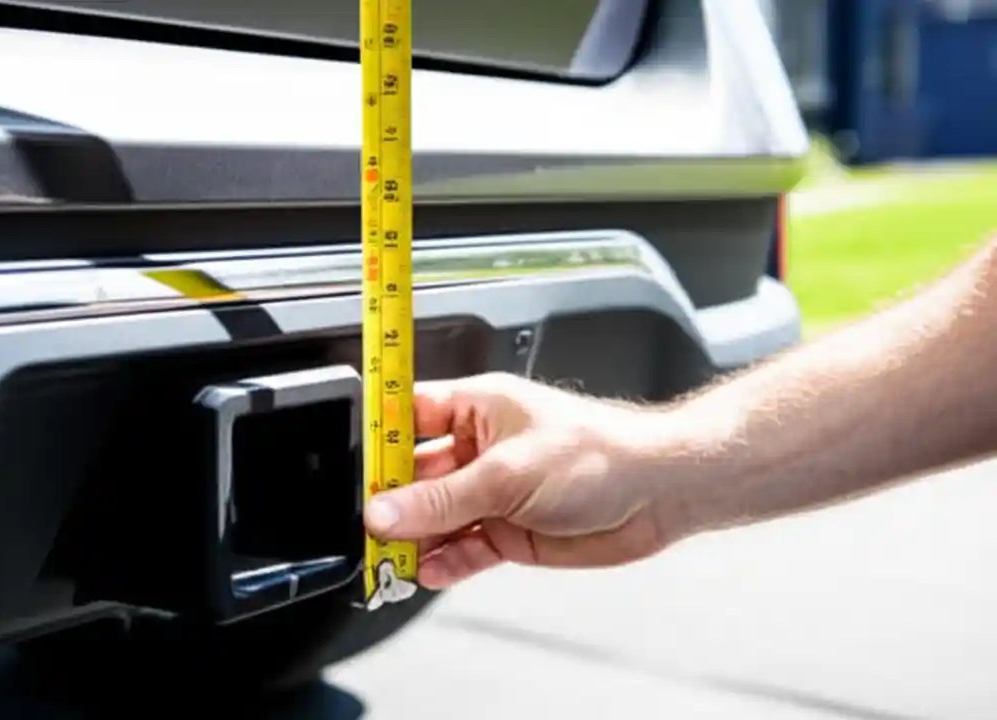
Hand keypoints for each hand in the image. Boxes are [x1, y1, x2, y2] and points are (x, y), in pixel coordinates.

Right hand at [363, 372, 686, 588]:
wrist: (658, 495)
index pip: (407, 415)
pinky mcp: (507, 530)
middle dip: (391, 502)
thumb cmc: (601, 455)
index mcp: (475, 408)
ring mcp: (492, 491)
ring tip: (390, 559)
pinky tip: (428, 571)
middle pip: (414, 475)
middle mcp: (479, 448)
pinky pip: (462, 547)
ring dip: (414, 539)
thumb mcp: (507, 474)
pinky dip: (445, 562)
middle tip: (367, 527)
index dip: (377, 439)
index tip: (348, 465)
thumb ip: (441, 499)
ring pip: (435, 518)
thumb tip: (385, 511)